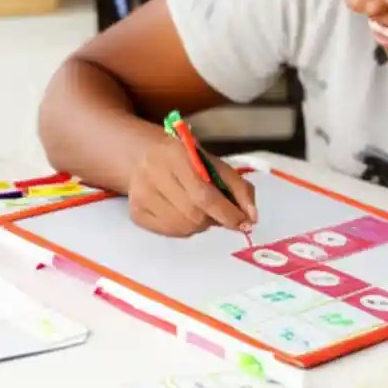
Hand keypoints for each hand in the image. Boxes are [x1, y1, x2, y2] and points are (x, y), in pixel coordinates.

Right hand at [127, 135, 256, 236]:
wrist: (142, 156)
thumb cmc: (185, 161)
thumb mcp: (213, 163)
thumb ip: (238, 187)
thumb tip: (251, 217)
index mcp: (176, 154)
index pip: (204, 194)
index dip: (227, 213)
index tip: (244, 223)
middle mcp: (153, 173)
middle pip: (193, 215)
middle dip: (213, 219)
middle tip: (218, 214)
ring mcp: (141, 194)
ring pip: (182, 227)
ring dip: (199, 225)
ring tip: (198, 211)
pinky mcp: (136, 212)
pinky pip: (169, 232)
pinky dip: (183, 228)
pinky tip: (182, 214)